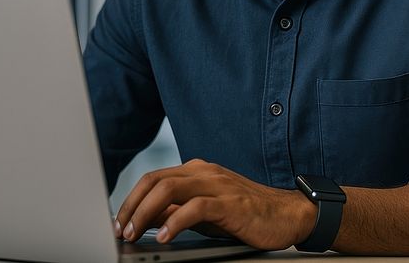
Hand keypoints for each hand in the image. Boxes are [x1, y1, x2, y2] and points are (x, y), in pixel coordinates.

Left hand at [113, 159, 316, 249]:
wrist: (288, 214)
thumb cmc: (248, 214)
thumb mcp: (207, 212)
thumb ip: (179, 211)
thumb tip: (150, 219)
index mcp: (197, 171)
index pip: (154, 178)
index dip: (132, 199)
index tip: (120, 221)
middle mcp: (204, 172)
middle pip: (155, 180)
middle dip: (133, 205)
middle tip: (121, 229)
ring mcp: (217, 184)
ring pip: (169, 189)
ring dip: (146, 212)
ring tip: (136, 232)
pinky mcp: (230, 202)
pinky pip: (195, 207)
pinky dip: (175, 221)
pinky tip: (165, 236)